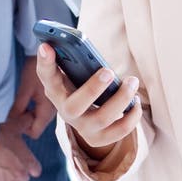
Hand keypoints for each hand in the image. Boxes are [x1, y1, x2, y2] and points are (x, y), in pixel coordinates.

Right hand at [0, 116, 42, 180]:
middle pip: (23, 179)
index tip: (22, 163)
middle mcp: (22, 174)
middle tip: (7, 165)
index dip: (29, 167)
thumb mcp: (16, 125)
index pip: (36, 171)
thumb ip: (25, 122)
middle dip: (16, 174)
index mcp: (29, 162)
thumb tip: (31, 116)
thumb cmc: (0, 135)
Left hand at [8, 54, 55, 138]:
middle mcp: (53, 111)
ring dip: (28, 114)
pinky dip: (32, 108)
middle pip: (36, 127)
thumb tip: (9, 123)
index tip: (15, 117)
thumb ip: (18, 107)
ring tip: (21, 102)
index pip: (33, 133)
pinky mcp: (52, 100)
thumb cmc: (36, 69)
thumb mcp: (25, 88)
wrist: (48, 54)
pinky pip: (40, 111)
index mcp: (47, 110)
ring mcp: (53, 106)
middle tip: (16, 109)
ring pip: (38, 119)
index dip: (22, 128)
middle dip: (24, 122)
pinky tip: (27, 99)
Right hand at [37, 42, 141, 159]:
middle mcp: (66, 112)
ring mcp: (82, 127)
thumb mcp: (72, 71)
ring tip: (132, 82)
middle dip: (92, 89)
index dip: (45, 62)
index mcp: (56, 90)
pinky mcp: (99, 138)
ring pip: (101, 119)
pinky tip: (136, 100)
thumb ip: (72, 57)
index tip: (46, 46)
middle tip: (108, 71)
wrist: (85, 115)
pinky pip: (118, 131)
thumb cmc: (80, 84)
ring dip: (121, 99)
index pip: (46, 76)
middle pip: (74, 106)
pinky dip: (131, 116)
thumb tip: (72, 41)